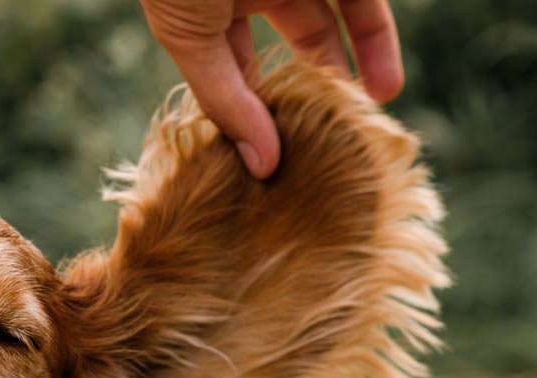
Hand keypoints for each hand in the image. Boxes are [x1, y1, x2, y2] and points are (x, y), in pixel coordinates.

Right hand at [139, 0, 402, 178]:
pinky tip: (382, 82)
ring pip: (334, 26)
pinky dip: (375, 42)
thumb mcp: (190, 38)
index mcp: (212, 9)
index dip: (254, 113)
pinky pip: (363, 2)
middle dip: (312, 94)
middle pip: (293, 50)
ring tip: (371, 117)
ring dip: (357, 72)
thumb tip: (260, 167)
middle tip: (329, 145)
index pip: (236, 70)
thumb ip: (225, 100)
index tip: (274, 164)